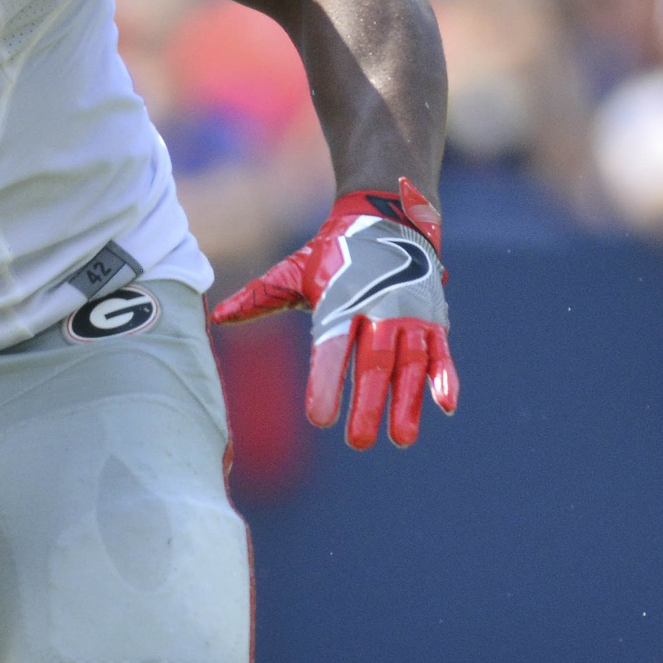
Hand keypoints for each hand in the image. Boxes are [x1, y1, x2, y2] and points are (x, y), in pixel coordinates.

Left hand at [210, 179, 457, 448]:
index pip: (332, 347)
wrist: (387, 219)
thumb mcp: (295, 272)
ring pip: (410, 365)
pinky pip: (441, 353)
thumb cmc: (333, 255)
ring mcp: (410, 316)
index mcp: (340, 301)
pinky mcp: (433, 321)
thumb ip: (259, 298)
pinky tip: (445, 406)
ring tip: (402, 440)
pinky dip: (445, 377)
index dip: (327, 381)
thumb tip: (217, 317)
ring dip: (408, 402)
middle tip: (358, 443)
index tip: (319, 419)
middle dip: (368, 404)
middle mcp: (379, 309)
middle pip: (374, 363)